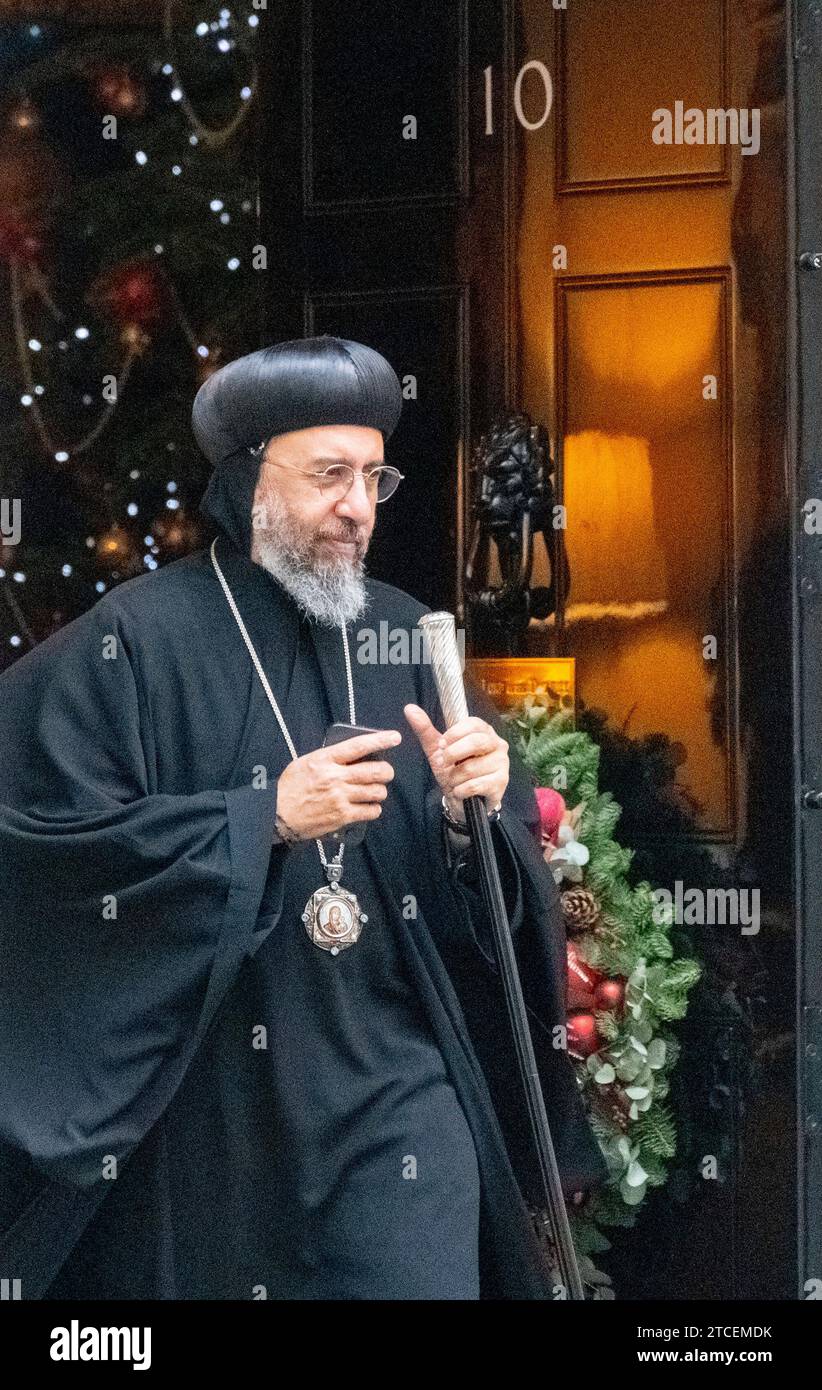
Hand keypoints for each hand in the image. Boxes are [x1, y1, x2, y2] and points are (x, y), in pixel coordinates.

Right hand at [275, 729, 400, 840]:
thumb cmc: (290, 787)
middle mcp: (335, 777)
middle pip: (375, 771)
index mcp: (325, 759)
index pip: (358, 746)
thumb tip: (353, 755)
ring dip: (380, 791)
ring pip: (377, 792)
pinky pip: (371, 811)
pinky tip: (367, 807)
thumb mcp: (306, 762)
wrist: (277, 814)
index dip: (380, 740)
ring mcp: (340, 798)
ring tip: (374, 791)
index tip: (394, 737)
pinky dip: (373, 808)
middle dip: (387, 771)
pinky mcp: (342, 816)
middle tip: (385, 773)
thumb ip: (329, 758)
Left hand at [404, 704, 508, 822]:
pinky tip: (460, 791)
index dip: (453, 734)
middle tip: (444, 763)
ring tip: (454, 780)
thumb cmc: (453, 770)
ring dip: (454, 777)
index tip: (441, 745)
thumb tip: (409, 708)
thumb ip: (425, 729)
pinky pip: (475, 785)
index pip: (473, 723)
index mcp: (484, 731)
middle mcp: (498, 744)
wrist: (462, 799)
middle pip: (476, 742)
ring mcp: (502, 764)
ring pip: (472, 768)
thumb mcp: (437, 749)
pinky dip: (460, 790)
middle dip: (453, 754)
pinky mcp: (501, 783)